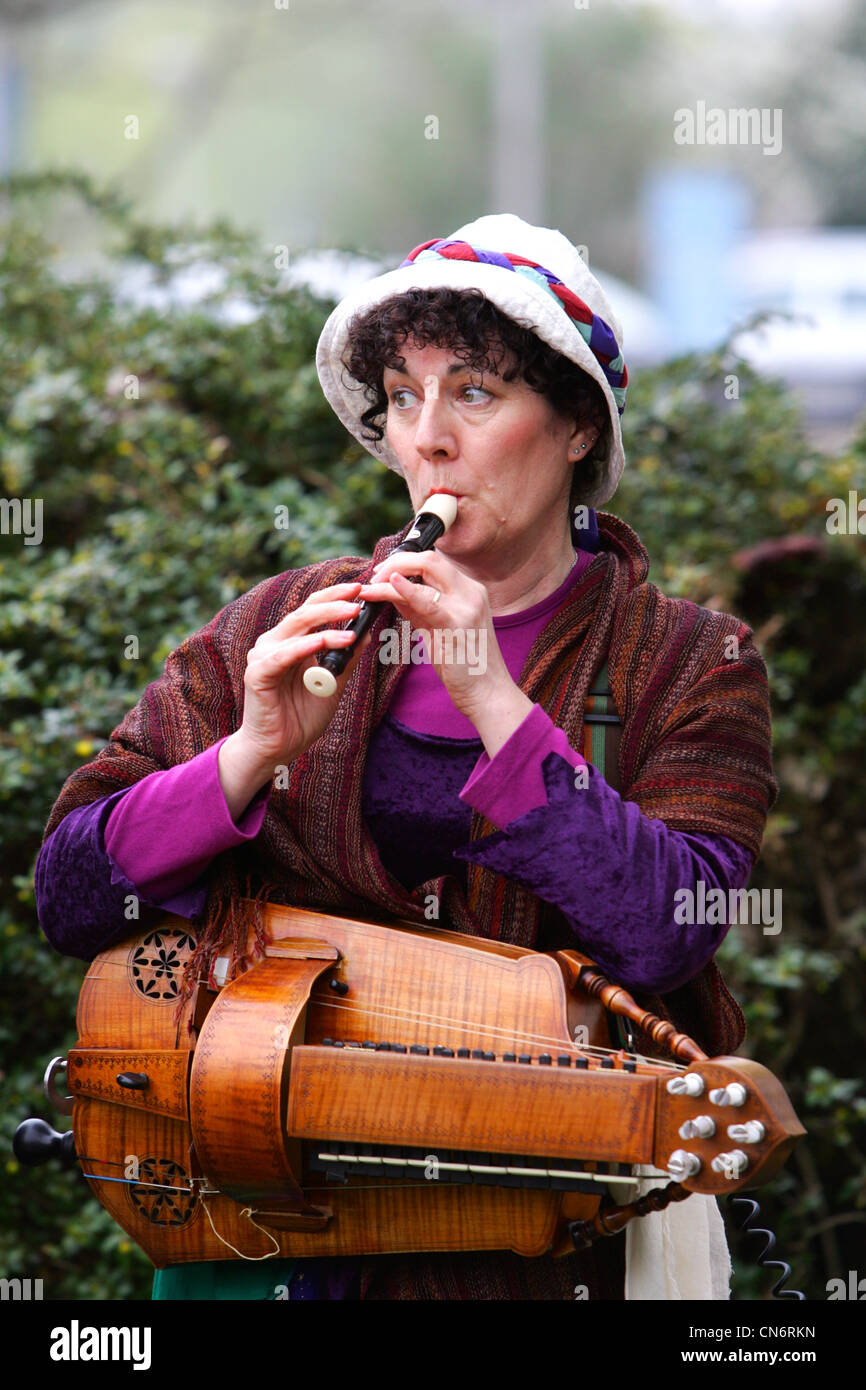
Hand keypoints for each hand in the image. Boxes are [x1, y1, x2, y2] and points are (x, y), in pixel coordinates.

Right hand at [223, 582, 370, 807]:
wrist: (278, 748)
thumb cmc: (301, 717)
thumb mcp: (333, 684)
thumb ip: (346, 660)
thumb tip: (367, 634)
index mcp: (291, 641)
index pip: (313, 609)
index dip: (336, 597)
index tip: (362, 589)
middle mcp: (275, 642)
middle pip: (306, 612)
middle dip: (335, 603)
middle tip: (360, 597)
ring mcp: (264, 655)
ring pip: (297, 628)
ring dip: (327, 623)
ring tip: (353, 623)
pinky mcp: (257, 673)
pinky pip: (284, 655)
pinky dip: (305, 647)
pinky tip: (324, 643)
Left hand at [358, 549, 513, 719]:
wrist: (487, 692)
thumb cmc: (465, 665)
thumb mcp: (439, 629)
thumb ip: (418, 608)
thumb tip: (392, 590)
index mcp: (469, 591)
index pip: (433, 562)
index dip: (404, 561)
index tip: (382, 573)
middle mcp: (471, 592)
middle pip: (430, 559)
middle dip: (396, 562)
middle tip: (373, 577)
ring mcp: (467, 607)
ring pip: (426, 574)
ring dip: (390, 579)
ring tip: (368, 589)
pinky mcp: (457, 626)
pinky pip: (429, 604)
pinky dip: (408, 591)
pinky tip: (392, 584)